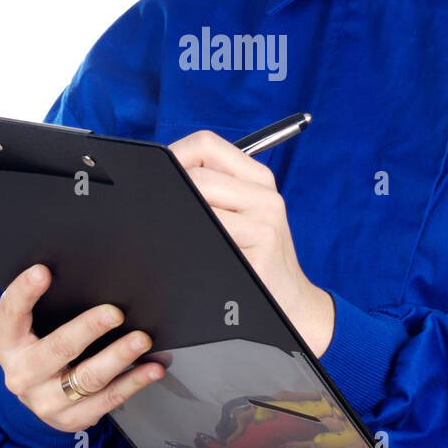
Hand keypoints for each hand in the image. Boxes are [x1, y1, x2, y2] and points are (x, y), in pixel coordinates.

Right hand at [0, 264, 164, 431]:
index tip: (42, 272)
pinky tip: (151, 368)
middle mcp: (22, 374)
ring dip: (119, 357)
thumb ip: (44, 305)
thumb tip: (87, 276)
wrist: (34, 395)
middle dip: (88, 328)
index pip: (11, 313)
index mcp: (6, 343)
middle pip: (57, 348)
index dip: (25, 291)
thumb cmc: (36, 348)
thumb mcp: (28, 327)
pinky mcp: (70, 419)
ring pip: (87, 378)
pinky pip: (108, 399)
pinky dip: (133, 381)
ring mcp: (45, 400)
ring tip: (141, 340)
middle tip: (114, 313)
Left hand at [169, 129, 334, 357]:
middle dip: (168, 191)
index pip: (206, 144)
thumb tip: (157, 176)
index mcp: (259, 179)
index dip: (174, 156)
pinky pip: (207, 237)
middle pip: (197, 175)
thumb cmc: (255, 258)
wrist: (292, 303)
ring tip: (173, 237)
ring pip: (199, 203)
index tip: (157, 178)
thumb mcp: (244, 216)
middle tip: (154, 214)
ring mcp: (265, 224)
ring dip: (176, 219)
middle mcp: (265, 196)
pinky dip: (188, 244)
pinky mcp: (260, 253)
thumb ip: (209, 190)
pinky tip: (189, 257)